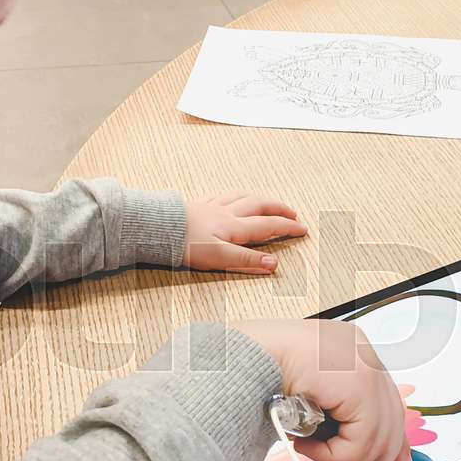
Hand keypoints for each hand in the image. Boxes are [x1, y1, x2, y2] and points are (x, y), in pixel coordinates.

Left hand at [183, 192, 306, 274]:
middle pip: (259, 206)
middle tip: (292, 213)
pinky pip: (221, 196)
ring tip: (267, 201)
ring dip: (258, 199)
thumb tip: (273, 264)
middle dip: (278, 209)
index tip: (302, 229)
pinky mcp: (197, 205)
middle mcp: (226, 213)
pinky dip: (233, 196)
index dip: (287, 227)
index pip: (268, 226)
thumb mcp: (219, 258)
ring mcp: (212, 206)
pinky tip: (230, 197)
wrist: (158, 227)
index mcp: (234, 227)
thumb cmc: (184, 244)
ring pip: (242, 197)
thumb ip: (246, 260)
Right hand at [234, 319, 409, 460]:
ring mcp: (363, 363)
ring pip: (378, 439)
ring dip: (338, 458)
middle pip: (392, 422)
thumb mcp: (311, 404)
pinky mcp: (358, 382)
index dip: (394, 441)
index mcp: (351, 349)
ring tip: (307, 446)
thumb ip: (347, 423)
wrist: (233, 365)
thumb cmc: (256, 380)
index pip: (391, 402)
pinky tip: (305, 442)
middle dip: (365, 456)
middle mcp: (362, 350)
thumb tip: (393, 460)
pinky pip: (362, 441)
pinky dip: (333, 455)